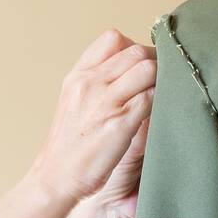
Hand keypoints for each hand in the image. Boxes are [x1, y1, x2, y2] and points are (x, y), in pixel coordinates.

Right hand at [29, 28, 155, 207]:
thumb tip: (127, 70)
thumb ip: (95, 82)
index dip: (134, 46)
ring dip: (161, 81)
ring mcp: (104, 101)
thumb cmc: (69, 145)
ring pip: (147, 70)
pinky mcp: (119, 123)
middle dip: (156, 63)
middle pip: (136, 52)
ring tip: (161, 98)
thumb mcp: (73, 102)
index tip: (142, 65)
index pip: (112, 39)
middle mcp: (90, 83)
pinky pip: (151, 98)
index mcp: (78, 75)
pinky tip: (159, 115)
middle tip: (162, 82)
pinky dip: (161, 103)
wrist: (55, 177)